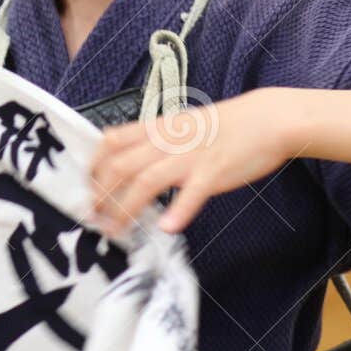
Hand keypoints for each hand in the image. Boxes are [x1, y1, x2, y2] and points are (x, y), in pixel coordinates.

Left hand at [88, 88, 306, 236]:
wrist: (265, 119)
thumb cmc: (222, 126)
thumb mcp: (180, 126)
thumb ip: (154, 141)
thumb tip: (128, 159)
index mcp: (157, 128)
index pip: (110, 141)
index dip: (93, 166)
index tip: (85, 188)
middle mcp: (167, 141)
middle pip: (120, 165)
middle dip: (100, 194)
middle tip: (93, 217)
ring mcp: (189, 156)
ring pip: (146, 181)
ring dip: (126, 209)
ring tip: (115, 232)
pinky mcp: (214, 171)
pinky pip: (192, 192)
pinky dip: (178, 210)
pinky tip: (166, 228)